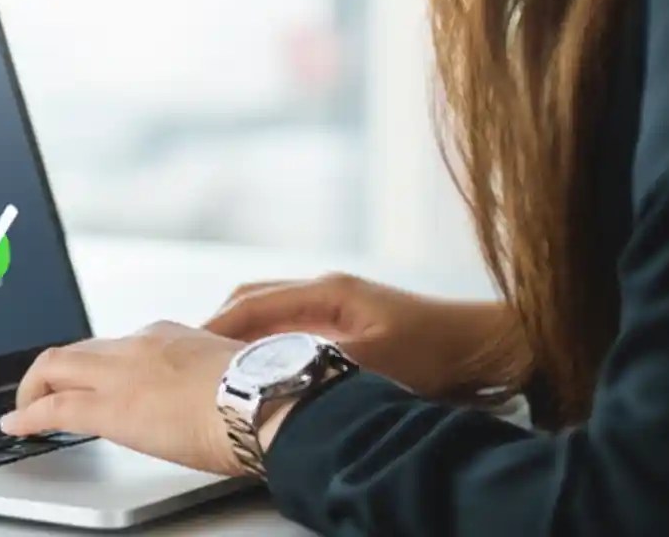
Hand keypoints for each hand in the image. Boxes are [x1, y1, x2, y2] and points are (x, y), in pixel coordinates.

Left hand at [0, 321, 246, 475]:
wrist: (268, 400)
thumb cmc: (265, 392)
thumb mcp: (230, 372)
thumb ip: (208, 378)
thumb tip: (213, 396)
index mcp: (168, 336)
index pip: (117, 345)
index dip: (95, 364)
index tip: (92, 378)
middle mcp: (138, 345)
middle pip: (77, 350)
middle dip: (53, 371)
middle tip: (42, 391)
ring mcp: (121, 373)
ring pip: (55, 367)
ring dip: (32, 389)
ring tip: (23, 410)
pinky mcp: (110, 408)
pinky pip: (54, 408)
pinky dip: (27, 416)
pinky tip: (16, 427)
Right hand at [204, 274, 518, 398]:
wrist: (483, 348)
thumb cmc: (437, 349)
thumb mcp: (375, 364)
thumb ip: (321, 367)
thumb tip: (275, 377)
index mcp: (328, 291)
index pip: (253, 302)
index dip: (215, 324)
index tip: (186, 344)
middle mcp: (325, 292)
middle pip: (252, 301)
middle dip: (216, 325)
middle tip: (186, 354)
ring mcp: (332, 307)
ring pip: (267, 315)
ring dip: (237, 336)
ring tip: (210, 364)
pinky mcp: (341, 326)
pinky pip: (286, 330)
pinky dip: (261, 346)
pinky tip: (254, 370)